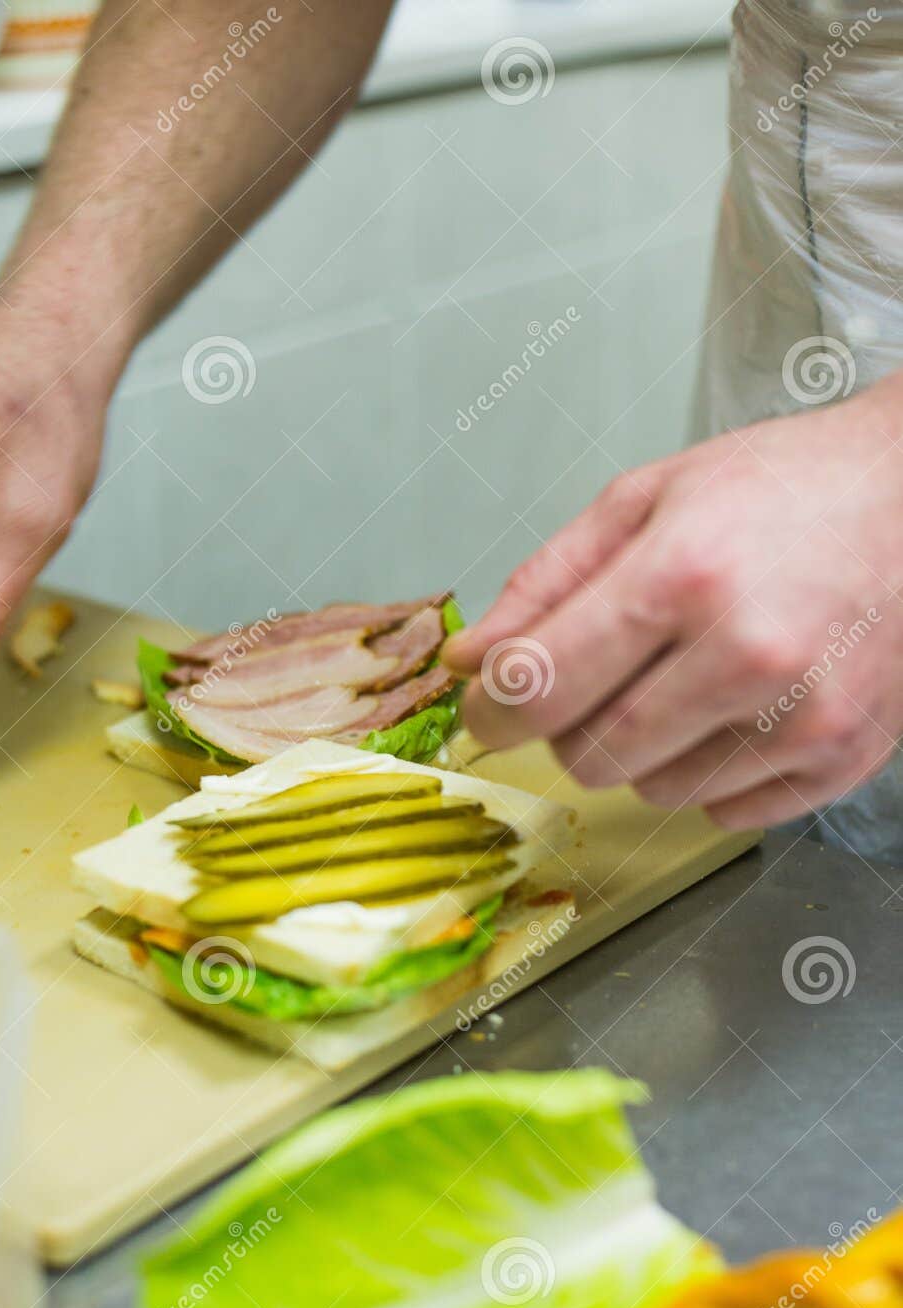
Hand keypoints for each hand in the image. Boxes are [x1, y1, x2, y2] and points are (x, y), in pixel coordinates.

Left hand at [445, 379, 902, 828]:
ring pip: (654, 792)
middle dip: (572, 725)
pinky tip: (742, 706)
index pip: (538, 687)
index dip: (491, 707)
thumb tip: (471, 663)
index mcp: (684, 574)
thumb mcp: (648, 498)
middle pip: (588, 756)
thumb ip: (546, 584)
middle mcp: (748, 654)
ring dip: (646, 750)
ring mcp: (803, 717)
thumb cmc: (786, 489)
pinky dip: (713, 771)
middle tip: (604, 674)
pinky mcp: (842, 758)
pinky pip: (724, 812)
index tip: (488, 703)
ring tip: (690, 676)